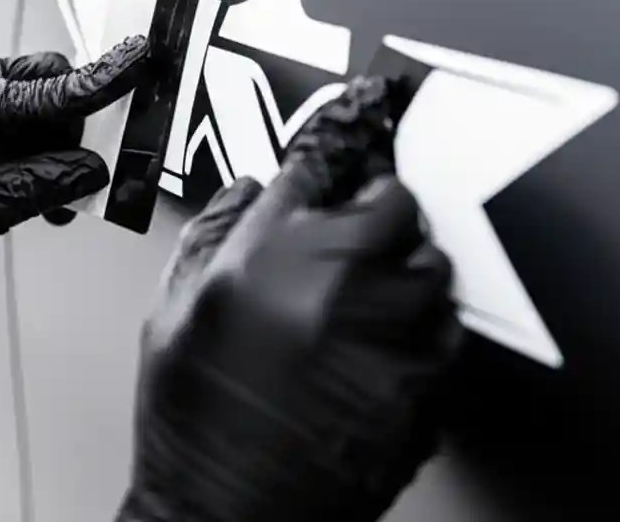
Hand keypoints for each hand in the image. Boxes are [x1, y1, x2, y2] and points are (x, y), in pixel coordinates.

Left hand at [0, 36, 149, 366]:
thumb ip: (30, 186)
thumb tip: (90, 169)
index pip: (32, 88)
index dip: (92, 80)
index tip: (137, 61)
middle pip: (36, 90)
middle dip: (73, 123)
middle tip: (100, 161)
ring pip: (31, 123)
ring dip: (56, 158)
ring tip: (63, 202)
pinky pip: (15, 150)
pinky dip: (37, 174)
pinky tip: (45, 206)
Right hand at [119, 77, 460, 521]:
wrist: (228, 518)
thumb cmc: (192, 425)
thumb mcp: (172, 315)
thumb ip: (212, 235)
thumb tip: (255, 188)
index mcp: (265, 258)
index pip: (318, 164)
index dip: (336, 145)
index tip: (350, 136)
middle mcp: (336, 285)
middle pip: (396, 203)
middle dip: (382, 207)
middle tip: (362, 229)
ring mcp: (388, 335)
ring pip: (435, 263)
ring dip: (408, 268)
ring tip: (371, 298)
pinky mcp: (424, 385)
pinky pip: (448, 330)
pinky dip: (426, 326)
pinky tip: (385, 347)